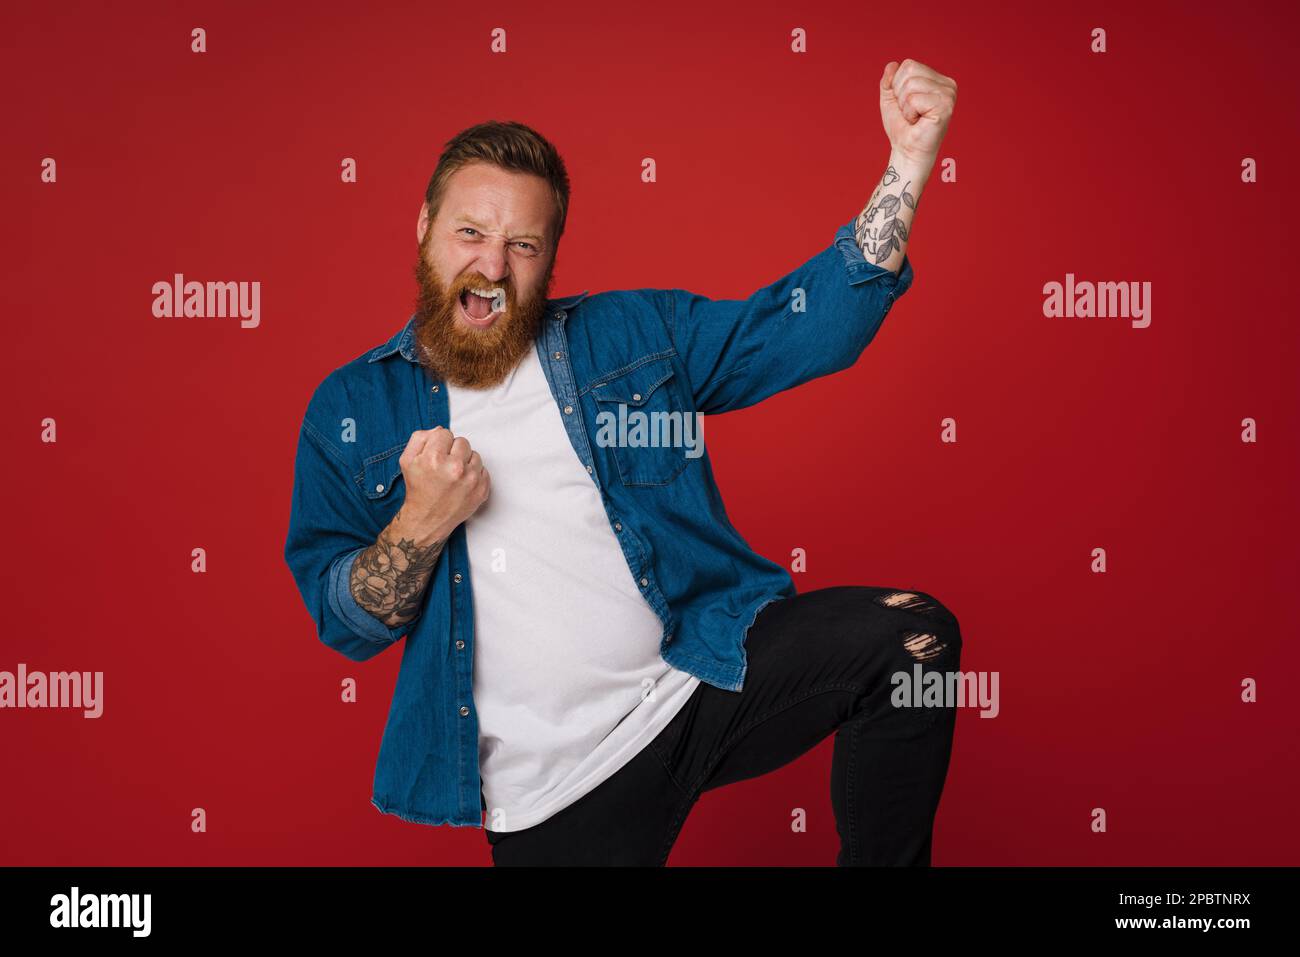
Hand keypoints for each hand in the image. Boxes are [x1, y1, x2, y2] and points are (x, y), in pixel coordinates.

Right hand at [396, 426, 490, 542]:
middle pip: (462, 442)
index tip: (435, 456)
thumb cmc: (418, 489)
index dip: (439, 444)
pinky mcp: (482, 490)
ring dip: (465, 462)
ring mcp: (471, 480)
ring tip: (453, 475)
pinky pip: (483, 470)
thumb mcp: (407, 460)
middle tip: (444, 466)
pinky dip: (474, 474)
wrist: (428, 519)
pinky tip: (462, 483)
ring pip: (475, 455)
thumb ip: (420, 438)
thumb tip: (440, 429)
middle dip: (453, 451)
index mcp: (435, 458)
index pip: (445, 433)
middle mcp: (455, 468)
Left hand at [879, 59, 956, 173]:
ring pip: (911, 84)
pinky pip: (914, 99)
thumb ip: (889, 80)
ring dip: (905, 105)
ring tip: (914, 117)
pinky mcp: (945, 107)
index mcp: (938, 79)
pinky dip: (909, 112)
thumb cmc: (901, 127)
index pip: (908, 65)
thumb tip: (892, 65)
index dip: (897, 85)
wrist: (906, 151)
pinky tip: (918, 121)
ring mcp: (949, 95)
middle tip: (910, 112)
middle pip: (909, 71)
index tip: (906, 104)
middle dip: (900, 94)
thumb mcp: (891, 99)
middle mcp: (947, 84)